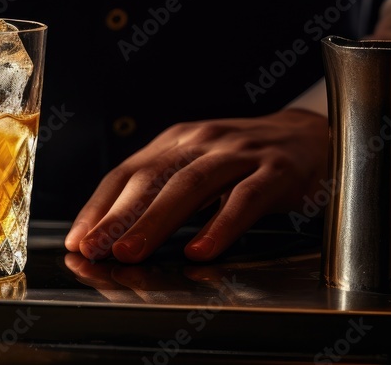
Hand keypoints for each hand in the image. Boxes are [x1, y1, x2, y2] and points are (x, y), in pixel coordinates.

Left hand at [64, 109, 328, 262]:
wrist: (312, 137)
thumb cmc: (245, 161)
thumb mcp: (199, 168)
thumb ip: (163, 194)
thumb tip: (113, 235)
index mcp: (177, 141)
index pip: (128, 172)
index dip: (99, 206)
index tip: (77, 239)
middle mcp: (203, 141)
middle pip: (153, 177)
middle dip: (118, 216)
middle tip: (94, 249)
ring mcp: (240, 153)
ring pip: (191, 185)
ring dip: (156, 221)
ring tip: (130, 253)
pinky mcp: (276, 170)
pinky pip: (244, 198)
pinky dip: (220, 225)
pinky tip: (200, 250)